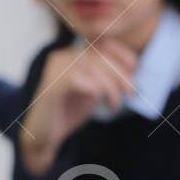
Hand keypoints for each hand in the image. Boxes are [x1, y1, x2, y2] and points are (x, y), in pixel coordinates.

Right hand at [19, 40, 136, 174]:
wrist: (44, 135)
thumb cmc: (68, 111)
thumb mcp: (93, 89)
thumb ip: (107, 76)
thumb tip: (133, 70)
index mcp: (72, 53)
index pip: (103, 44)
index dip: (123, 55)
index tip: (135, 71)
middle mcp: (63, 56)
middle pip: (101, 56)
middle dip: (120, 74)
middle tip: (131, 93)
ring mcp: (56, 69)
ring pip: (93, 68)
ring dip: (111, 88)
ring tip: (114, 105)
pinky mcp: (52, 85)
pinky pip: (80, 80)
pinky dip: (96, 91)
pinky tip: (102, 104)